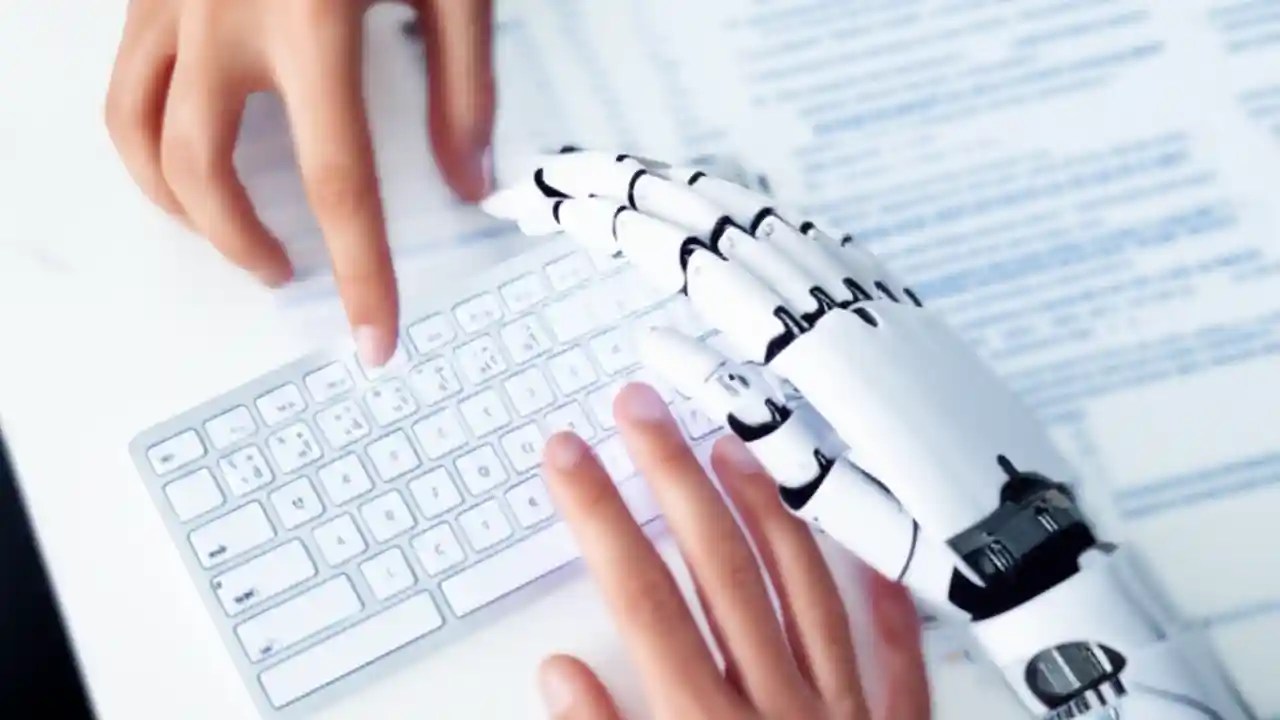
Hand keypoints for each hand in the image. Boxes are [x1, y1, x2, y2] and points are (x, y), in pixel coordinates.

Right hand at [105, 0, 492, 364]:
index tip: (374, 334)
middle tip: (283, 271)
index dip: (358, 270)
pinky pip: (126, 75)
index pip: (336, 179)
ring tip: (225, 226)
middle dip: (237, 241)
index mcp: (310, 18)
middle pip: (201, 165)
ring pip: (133, 125)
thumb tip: (469, 182)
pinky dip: (145, 129)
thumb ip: (463, 80)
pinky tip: (191, 144)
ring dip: (172, 197)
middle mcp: (224, 13)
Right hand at [538, 383, 931, 719]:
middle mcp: (774, 711)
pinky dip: (887, 607)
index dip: (598, 518)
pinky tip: (870, 559)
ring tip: (730, 449)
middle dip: (672, 478)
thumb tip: (561, 675)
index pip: (640, 599)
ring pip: (803, 588)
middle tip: (640, 412)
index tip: (569, 458)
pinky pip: (898, 663)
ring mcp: (838, 718)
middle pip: (717, 567)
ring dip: (763, 510)